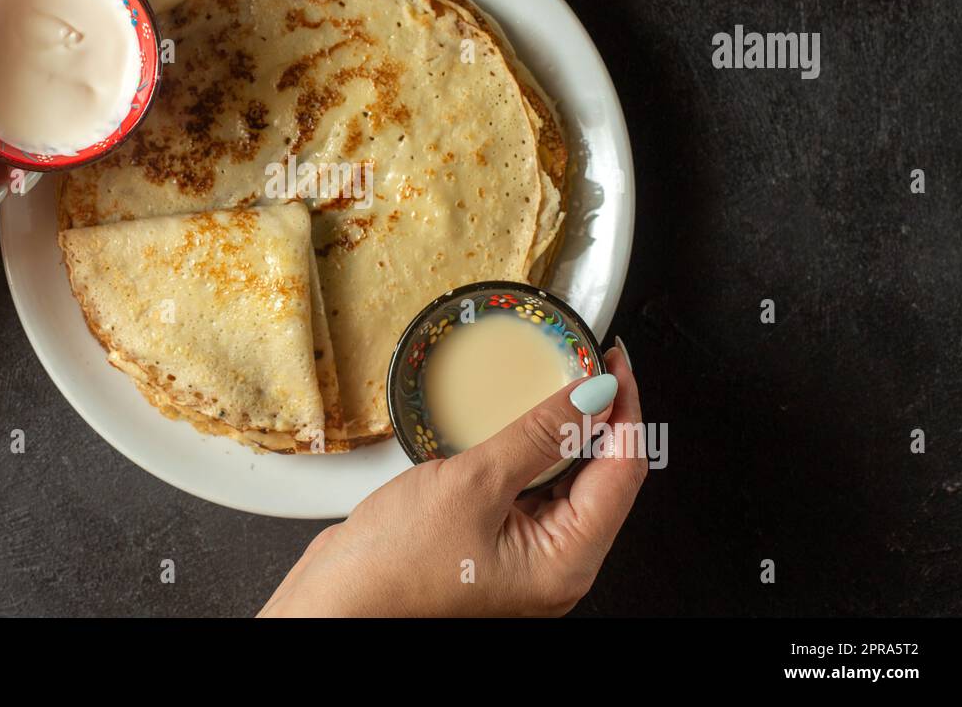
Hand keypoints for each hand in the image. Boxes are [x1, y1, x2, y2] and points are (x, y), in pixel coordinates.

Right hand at [259, 345, 645, 616]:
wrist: (337, 599)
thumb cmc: (394, 565)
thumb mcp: (473, 484)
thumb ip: (539, 435)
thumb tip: (593, 395)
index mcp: (566, 562)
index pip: (623, 473)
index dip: (625, 411)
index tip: (615, 363)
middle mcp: (556, 567)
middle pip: (604, 479)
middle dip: (601, 419)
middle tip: (587, 364)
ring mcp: (526, 558)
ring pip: (570, 484)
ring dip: (568, 433)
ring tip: (558, 384)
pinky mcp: (497, 545)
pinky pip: (534, 493)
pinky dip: (535, 454)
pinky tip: (523, 424)